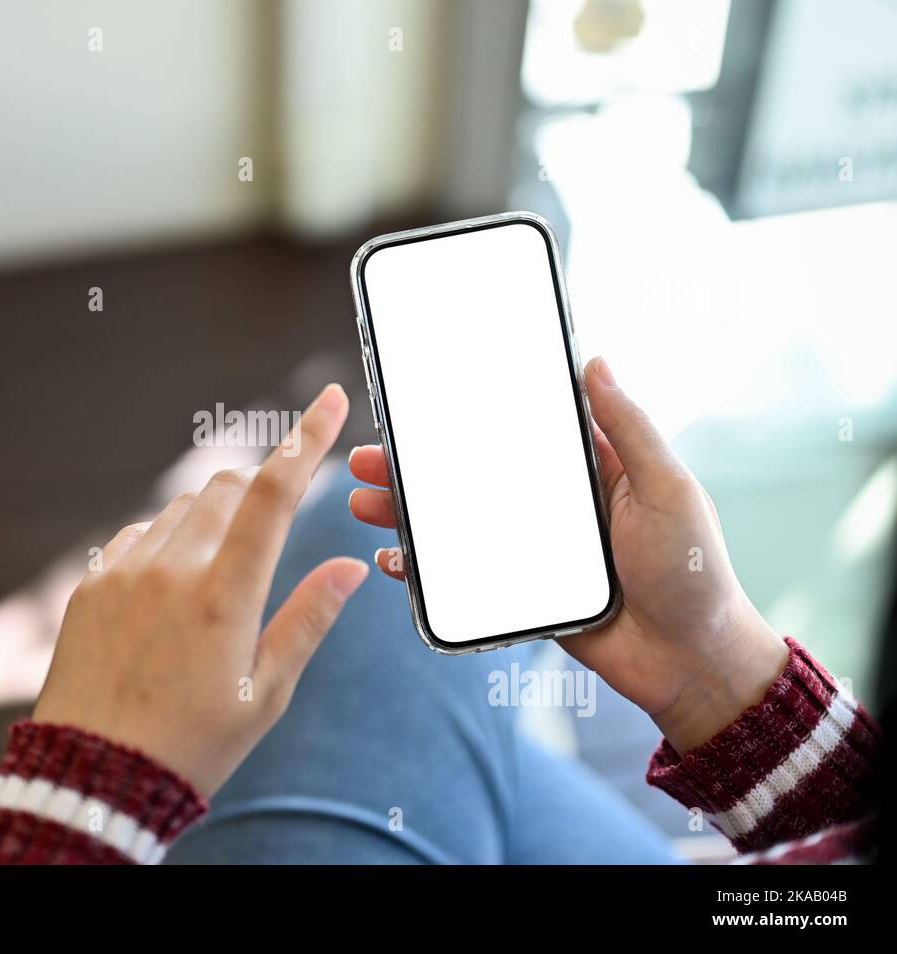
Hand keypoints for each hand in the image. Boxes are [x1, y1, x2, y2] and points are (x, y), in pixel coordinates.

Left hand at [32, 384, 367, 795]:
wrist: (93, 775)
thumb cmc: (191, 743)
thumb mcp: (265, 694)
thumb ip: (308, 619)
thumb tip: (350, 566)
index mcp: (225, 596)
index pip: (274, 495)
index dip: (308, 440)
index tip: (332, 401)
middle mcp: (171, 568)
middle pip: (226, 486)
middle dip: (258, 491)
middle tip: (267, 537)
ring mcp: (124, 571)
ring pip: (182, 508)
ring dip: (212, 519)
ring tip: (214, 588)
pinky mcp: (92, 582)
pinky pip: (139, 533)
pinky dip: (166, 542)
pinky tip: (169, 592)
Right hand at [348, 356, 788, 753]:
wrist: (693, 663)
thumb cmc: (695, 572)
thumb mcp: (668, 489)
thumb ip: (630, 428)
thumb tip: (596, 362)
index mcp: (587, 473)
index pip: (518, 432)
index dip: (470, 416)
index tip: (424, 399)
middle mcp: (552, 508)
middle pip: (470, 478)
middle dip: (416, 467)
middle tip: (369, 455)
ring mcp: (532, 552)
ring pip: (456, 525)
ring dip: (407, 513)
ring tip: (363, 502)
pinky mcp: (521, 595)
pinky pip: (462, 577)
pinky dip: (424, 569)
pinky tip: (392, 558)